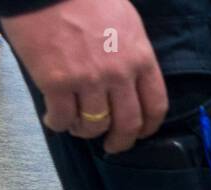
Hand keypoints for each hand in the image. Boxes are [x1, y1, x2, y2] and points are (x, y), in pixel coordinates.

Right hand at [2, 0, 167, 152]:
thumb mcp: (125, 22)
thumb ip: (133, 54)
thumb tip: (131, 79)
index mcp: (140, 59)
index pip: (155, 106)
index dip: (148, 127)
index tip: (140, 133)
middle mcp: (119, 75)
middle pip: (127, 124)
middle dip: (121, 141)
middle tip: (112, 146)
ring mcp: (88, 80)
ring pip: (94, 125)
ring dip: (86, 132)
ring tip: (77, 126)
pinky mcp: (56, 82)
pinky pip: (62, 118)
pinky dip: (59, 124)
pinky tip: (55, 120)